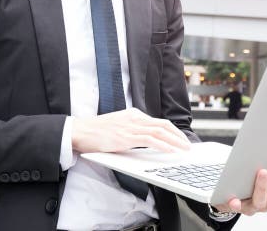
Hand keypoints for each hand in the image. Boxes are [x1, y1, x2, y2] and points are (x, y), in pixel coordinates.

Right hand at [72, 108, 191, 153]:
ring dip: (175, 141)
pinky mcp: (126, 137)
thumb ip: (131, 130)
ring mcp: (130, 127)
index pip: (158, 121)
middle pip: (163, 124)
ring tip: (183, 149)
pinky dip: (163, 145)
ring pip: (160, 131)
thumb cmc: (95, 132)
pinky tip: (170, 151)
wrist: (79, 131)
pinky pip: (150, 140)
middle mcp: (134, 118)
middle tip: (186, 145)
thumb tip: (145, 141)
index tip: (180, 139)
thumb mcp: (117, 127)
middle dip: (178, 135)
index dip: (172, 131)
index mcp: (133, 114)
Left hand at [213, 159, 266, 215]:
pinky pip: (237, 207)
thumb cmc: (251, 180)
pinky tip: (234, 200)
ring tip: (262, 172)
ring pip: (260, 201)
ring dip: (262, 186)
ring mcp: (253, 206)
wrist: (231, 193)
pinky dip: (237, 204)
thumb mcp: (264, 174)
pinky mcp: (238, 207)